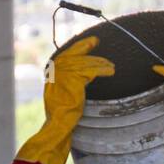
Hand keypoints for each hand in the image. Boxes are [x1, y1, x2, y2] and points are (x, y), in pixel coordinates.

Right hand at [18, 36, 115, 163]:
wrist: (58, 122)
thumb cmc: (60, 113)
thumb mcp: (60, 93)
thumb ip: (66, 81)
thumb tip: (79, 75)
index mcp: (52, 71)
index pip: (67, 54)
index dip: (79, 47)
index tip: (88, 43)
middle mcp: (57, 69)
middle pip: (76, 54)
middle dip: (87, 47)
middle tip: (96, 42)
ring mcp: (65, 72)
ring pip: (87, 62)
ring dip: (100, 63)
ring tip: (111, 66)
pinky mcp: (75, 78)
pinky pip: (93, 71)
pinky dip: (103, 70)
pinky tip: (110, 71)